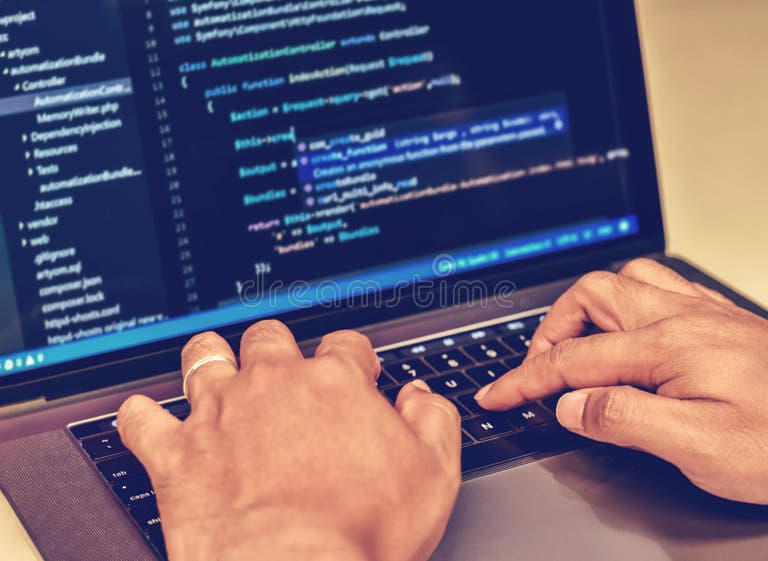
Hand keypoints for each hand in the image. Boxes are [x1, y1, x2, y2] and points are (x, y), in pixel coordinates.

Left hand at [117, 321, 460, 560]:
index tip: (354, 372)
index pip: (346, 346)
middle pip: (269, 337)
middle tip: (279, 368)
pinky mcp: (176, 453)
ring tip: (211, 363)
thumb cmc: (358, 531)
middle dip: (275, 346)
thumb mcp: (431, 475)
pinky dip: (141, 416)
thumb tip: (421, 397)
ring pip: (205, 357)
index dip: (353, 357)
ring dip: (208, 358)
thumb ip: (432, 421)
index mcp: (334, 383)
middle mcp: (274, 384)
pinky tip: (145, 417)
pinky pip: (142, 419)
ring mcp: (221, 414)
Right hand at [476, 258, 767, 503]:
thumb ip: (624, 419)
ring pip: (625, 282)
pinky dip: (628, 303)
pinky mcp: (721, 320)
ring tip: (579, 343)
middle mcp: (681, 319)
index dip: (526, 379)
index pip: (573, 360)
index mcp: (667, 347)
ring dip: (589, 309)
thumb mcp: (699, 448)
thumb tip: (569, 405)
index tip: (497, 395)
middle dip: (553, 330)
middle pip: (591, 297)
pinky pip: (660, 287)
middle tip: (541, 368)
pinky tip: (632, 328)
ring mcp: (703, 314)